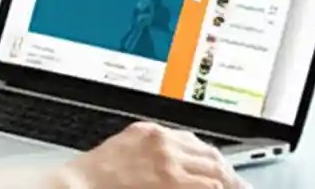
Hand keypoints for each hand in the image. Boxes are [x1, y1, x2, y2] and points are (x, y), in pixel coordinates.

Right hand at [59, 122, 248, 188]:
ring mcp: (167, 160)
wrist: (79, 185)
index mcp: (148, 132)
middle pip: (207, 152)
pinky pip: (204, 183)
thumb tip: (173, 166)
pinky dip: (214, 188)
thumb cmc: (94, 176)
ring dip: (225, 181)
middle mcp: (161, 141)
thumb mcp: (122, 152)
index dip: (210, 159)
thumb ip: (148, 153)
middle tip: (235, 184)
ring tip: (233, 188)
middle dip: (224, 170)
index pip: (192, 141)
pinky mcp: (170, 179)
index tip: (220, 170)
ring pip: (212, 167)